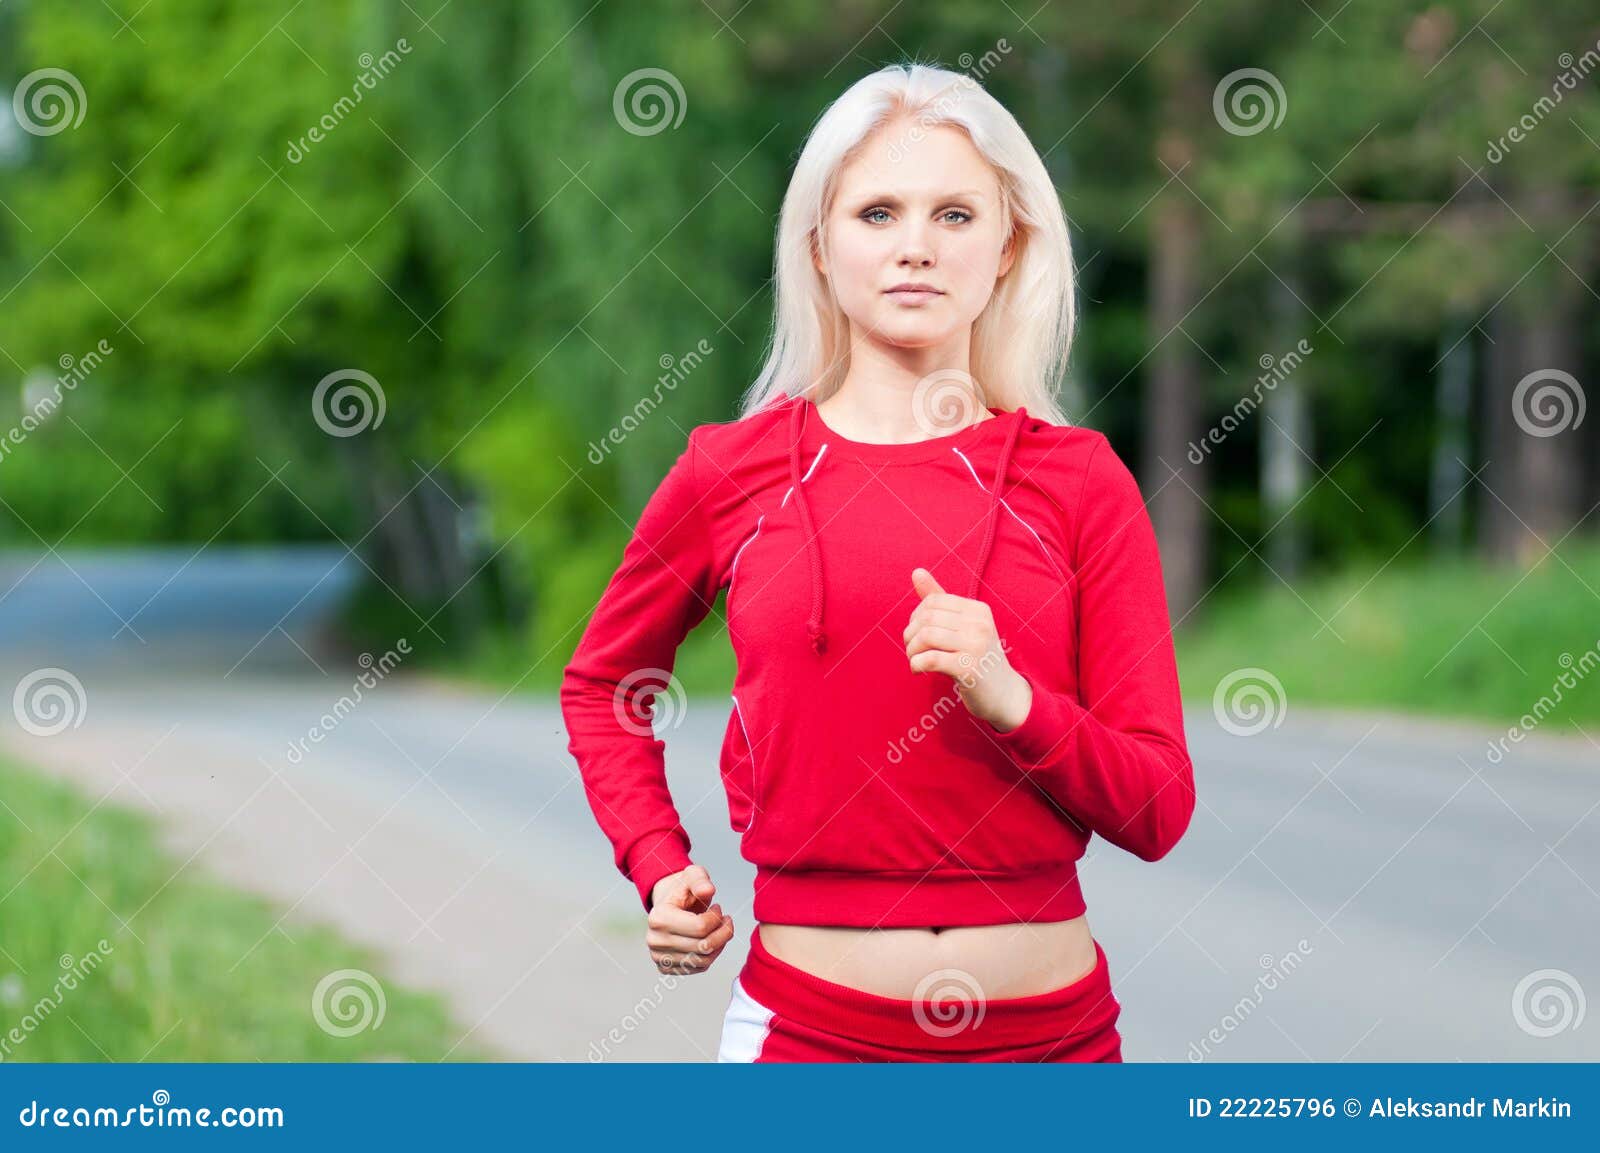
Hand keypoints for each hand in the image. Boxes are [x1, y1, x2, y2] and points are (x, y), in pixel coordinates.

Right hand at [646, 864, 733, 975]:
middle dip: (723, 932)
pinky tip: (711, 940)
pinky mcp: (666, 968)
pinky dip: (711, 956)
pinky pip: (698, 968)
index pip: (700, 927)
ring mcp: (659, 957)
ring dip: (720, 944)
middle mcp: (655, 941)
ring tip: (721, 929)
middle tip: (726, 920)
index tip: (718, 908)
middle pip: (703, 946)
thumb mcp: (692, 875)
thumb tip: (708, 890)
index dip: (717, 918)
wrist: (667, 905)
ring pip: (703, 960)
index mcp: (659, 917)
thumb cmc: (683, 890)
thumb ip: (700, 880)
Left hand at [903, 567, 1031, 731]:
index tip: (917, 635)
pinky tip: (919, 671)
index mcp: (978, 610)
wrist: (1004, 695)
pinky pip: (929, 659)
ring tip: (915, 660)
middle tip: (913, 651)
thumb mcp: (962, 626)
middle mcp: (980, 624)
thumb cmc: (977, 658)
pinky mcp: (968, 669)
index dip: (915, 618)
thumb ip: (939, 599)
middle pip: (926, 618)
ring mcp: (976, 646)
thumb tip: (916, 571)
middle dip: (911, 635)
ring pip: (926, 636)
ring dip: (912, 651)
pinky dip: (917, 665)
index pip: (932, 602)